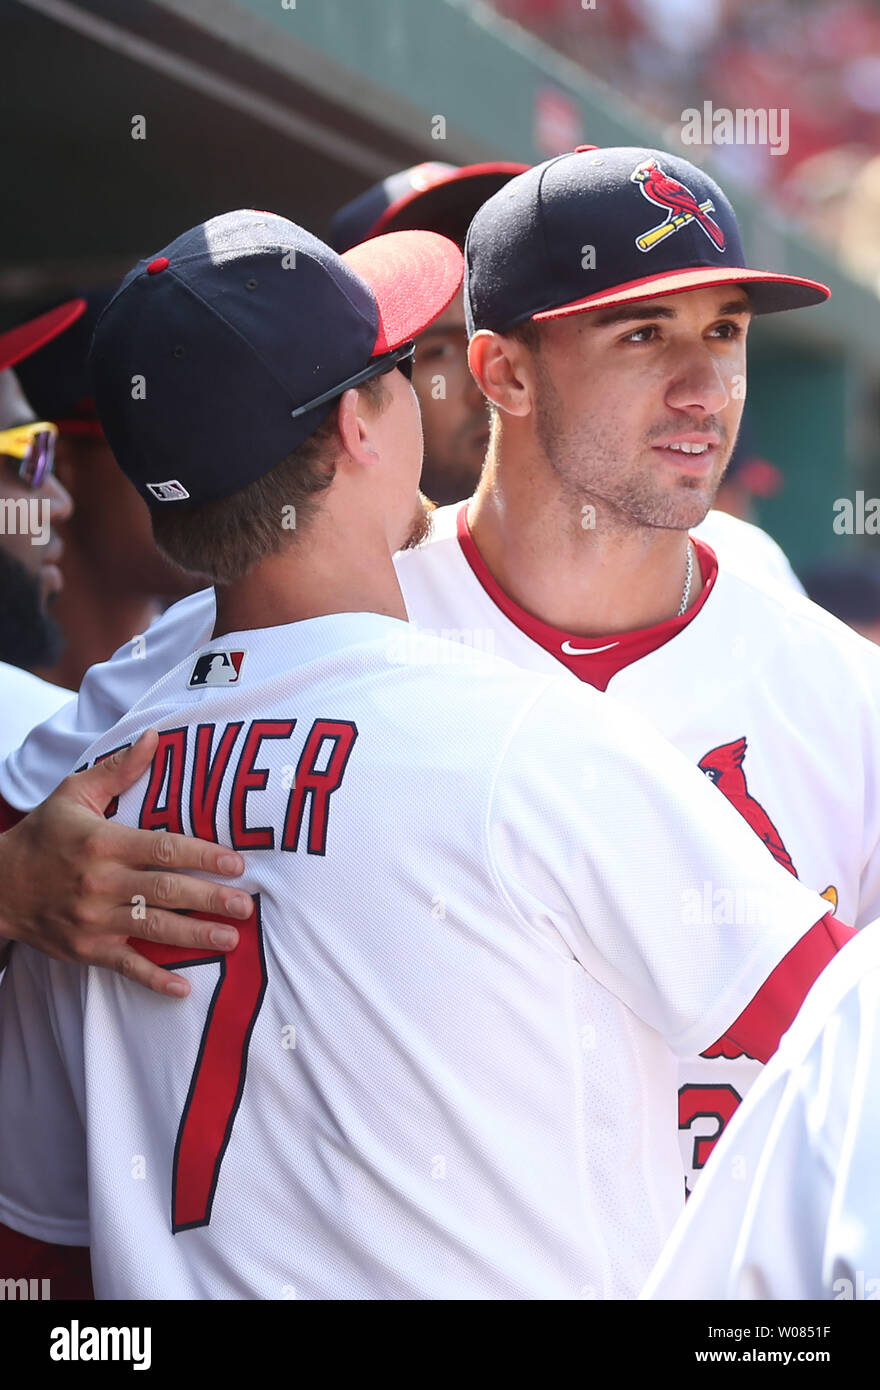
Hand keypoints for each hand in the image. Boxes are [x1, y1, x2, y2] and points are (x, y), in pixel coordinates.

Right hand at [0, 730, 251, 996]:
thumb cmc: (43, 834)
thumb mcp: (74, 794)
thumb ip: (119, 770)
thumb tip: (155, 737)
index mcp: (103, 843)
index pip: (163, 848)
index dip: (203, 855)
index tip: (236, 863)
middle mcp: (101, 883)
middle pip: (166, 891)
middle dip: (210, 899)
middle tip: (247, 905)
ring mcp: (94, 920)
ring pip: (154, 929)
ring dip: (195, 936)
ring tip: (232, 939)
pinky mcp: (88, 950)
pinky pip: (126, 967)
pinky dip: (154, 979)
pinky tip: (184, 987)